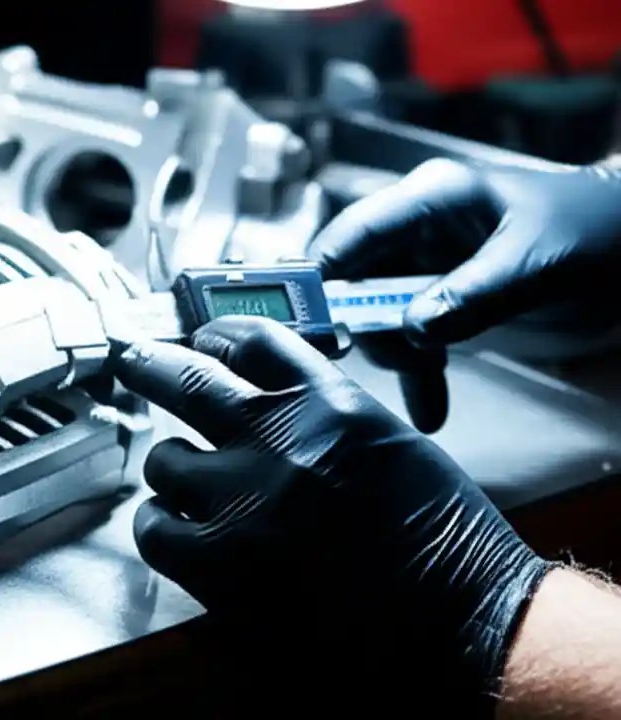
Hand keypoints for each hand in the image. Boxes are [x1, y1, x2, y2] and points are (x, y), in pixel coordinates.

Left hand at [110, 317, 552, 714]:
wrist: (460, 628)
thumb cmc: (442, 546)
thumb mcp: (391, 447)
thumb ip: (325, 417)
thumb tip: (267, 406)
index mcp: (332, 406)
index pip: (253, 342)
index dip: (215, 335)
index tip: (199, 338)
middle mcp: (279, 441)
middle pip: (186, 380)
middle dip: (150, 366)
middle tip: (134, 361)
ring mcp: (242, 500)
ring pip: (165, 461)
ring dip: (172, 470)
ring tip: (187, 484)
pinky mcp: (217, 562)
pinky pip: (153, 528)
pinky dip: (159, 527)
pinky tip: (176, 532)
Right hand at [309, 158, 620, 431]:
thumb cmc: (595, 230)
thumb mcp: (538, 259)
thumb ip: (475, 293)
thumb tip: (414, 329)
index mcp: (431, 199)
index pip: (352, 233)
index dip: (321, 276)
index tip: (310, 327)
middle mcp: (418, 230)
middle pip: (357, 282)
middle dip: (368, 328)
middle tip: (398, 362)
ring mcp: (431, 265)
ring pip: (383, 317)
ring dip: (399, 357)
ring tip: (429, 389)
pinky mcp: (448, 297)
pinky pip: (418, 337)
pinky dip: (422, 373)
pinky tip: (431, 411)